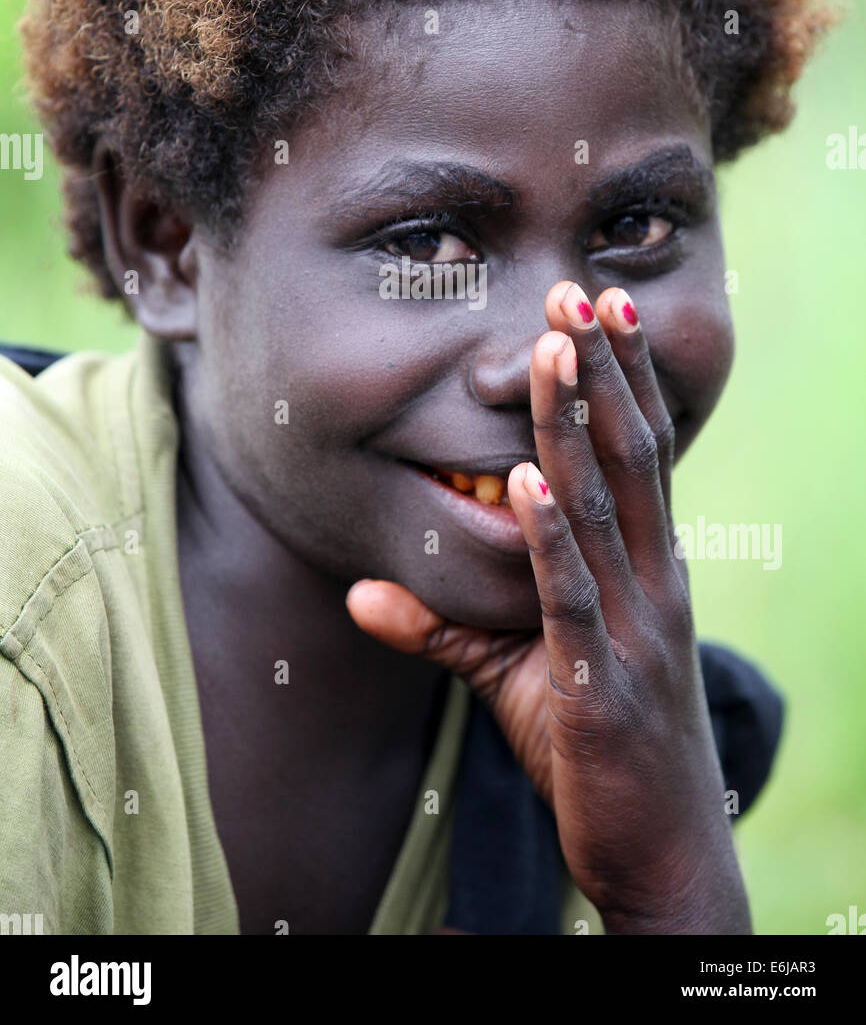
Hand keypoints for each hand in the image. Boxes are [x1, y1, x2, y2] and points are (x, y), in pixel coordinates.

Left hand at [346, 281, 750, 934]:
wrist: (658, 849)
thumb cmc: (596, 751)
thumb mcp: (517, 674)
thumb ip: (445, 624)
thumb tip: (361, 591)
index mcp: (648, 570)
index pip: (638, 455)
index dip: (622, 380)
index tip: (599, 307)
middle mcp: (654, 584)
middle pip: (629, 458)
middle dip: (603, 373)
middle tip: (577, 291)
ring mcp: (635, 631)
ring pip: (605, 507)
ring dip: (575, 426)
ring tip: (555, 351)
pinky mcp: (602, 685)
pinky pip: (571, 598)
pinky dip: (551, 536)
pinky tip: (527, 481)